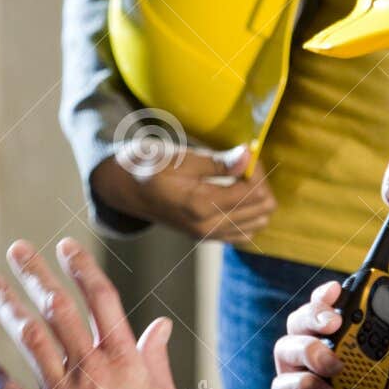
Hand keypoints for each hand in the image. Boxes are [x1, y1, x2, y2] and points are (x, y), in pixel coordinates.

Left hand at [0, 238, 184, 388]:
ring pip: (29, 338)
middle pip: (56, 307)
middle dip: (34, 273)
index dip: (81, 267)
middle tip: (16, 250)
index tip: (64, 245)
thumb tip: (158, 325)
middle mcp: (91, 370)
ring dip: (7, 307)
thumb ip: (155, 359)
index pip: (100, 298)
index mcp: (124, 360)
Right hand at [92, 142, 276, 245]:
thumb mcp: (182, 157)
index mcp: (201, 206)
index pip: (254, 193)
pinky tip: (236, 194)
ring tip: (239, 177)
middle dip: (260, 182)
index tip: (244, 151)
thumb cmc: (150, 166)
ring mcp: (207, 235)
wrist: (125, 188)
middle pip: (263, 210)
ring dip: (257, 198)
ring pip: (258, 223)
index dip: (256, 168)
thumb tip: (247, 157)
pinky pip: (243, 233)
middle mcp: (207, 227)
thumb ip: (217, 162)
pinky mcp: (206, 237)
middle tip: (242, 162)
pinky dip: (249, 213)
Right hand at [268, 283, 388, 388]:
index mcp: (346, 367)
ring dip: (307, 347)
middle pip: (302, 327)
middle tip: (332, 320)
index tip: (340, 288)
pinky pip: (281, 384)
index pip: (333, 321)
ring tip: (331, 366)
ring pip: (285, 349)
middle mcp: (318, 375)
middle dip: (313, 315)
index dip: (332, 300)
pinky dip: (300, 381)